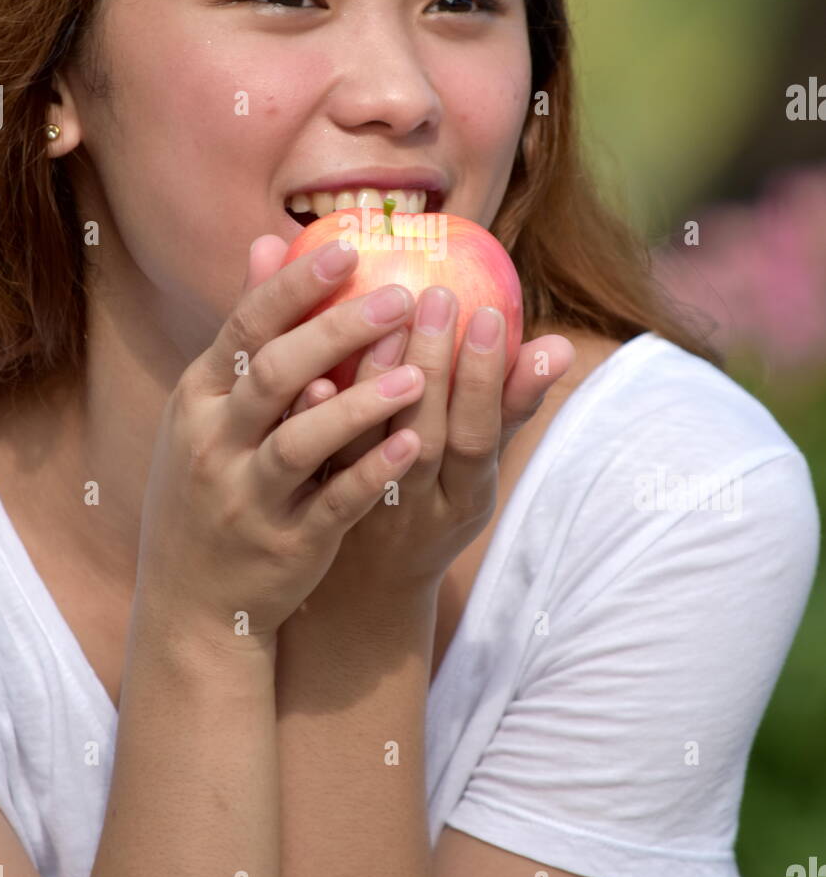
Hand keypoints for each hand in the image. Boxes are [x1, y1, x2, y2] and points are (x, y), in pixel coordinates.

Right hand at [133, 234, 435, 654]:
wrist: (192, 604)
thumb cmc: (211, 482)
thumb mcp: (210, 407)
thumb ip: (248, 331)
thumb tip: (268, 241)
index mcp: (197, 397)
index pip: (246, 327)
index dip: (296, 286)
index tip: (350, 248)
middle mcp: (213, 441)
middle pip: (274, 374)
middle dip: (337, 331)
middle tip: (402, 298)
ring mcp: (247, 495)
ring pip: (302, 440)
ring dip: (360, 404)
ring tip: (417, 375)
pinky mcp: (286, 543)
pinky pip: (333, 502)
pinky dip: (371, 473)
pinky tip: (414, 444)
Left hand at [278, 274, 575, 595]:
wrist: (369, 580)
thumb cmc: (436, 495)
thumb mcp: (482, 465)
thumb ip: (512, 405)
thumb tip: (558, 345)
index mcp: (469, 493)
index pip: (481, 433)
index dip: (485, 380)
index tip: (490, 314)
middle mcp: (420, 506)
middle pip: (427, 437)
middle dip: (434, 365)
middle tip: (436, 295)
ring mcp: (367, 510)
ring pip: (370, 450)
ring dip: (375, 382)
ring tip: (382, 317)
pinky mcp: (320, 506)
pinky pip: (319, 462)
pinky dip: (317, 416)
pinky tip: (317, 373)